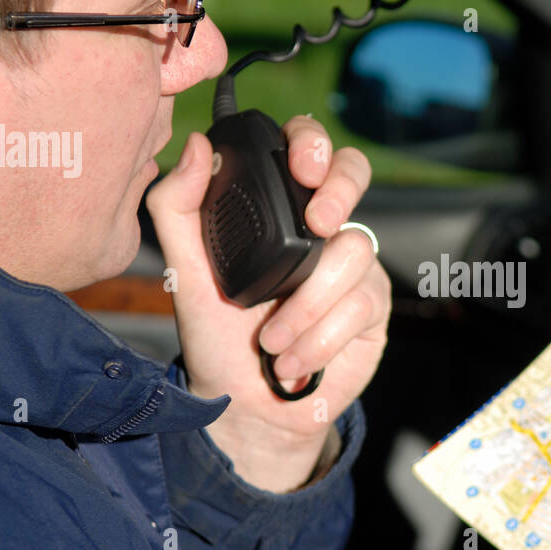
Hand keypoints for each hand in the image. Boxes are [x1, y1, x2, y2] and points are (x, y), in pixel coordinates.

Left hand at [145, 116, 390, 491]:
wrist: (244, 406)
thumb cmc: (215, 336)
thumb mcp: (183, 272)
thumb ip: (177, 207)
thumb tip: (196, 145)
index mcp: (277, 208)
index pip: (305, 148)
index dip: (312, 143)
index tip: (299, 167)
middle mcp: (319, 227)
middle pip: (353, 172)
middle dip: (340, 190)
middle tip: (318, 225)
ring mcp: (351, 265)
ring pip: (353, 251)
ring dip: (306, 306)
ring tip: (272, 341)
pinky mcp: (373, 307)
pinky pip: (360, 304)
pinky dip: (318, 338)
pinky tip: (291, 360)